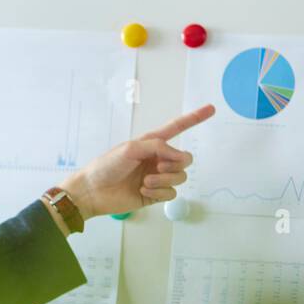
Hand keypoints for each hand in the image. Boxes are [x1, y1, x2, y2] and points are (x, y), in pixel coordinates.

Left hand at [61, 104, 214, 219]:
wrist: (93, 191)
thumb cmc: (106, 166)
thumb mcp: (130, 148)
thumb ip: (158, 147)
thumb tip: (179, 155)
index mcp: (151, 143)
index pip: (177, 128)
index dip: (194, 118)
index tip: (210, 109)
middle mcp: (157, 159)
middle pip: (185, 159)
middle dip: (175, 163)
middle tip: (157, 167)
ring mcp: (157, 177)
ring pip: (180, 177)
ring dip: (164, 180)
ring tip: (145, 181)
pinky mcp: (155, 195)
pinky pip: (171, 194)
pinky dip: (159, 193)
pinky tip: (143, 191)